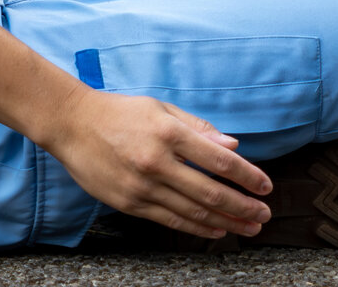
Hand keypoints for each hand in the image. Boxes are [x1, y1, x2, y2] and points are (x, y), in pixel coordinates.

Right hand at [39, 87, 272, 239]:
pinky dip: (197, 227)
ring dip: (226, 222)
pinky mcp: (129, 203)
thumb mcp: (160, 108)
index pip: (218, 160)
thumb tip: (232, 145)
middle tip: (264, 215)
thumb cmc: (119, 112)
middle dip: (243, 206)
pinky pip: (171, 219)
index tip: (265, 186)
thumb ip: (198, 128)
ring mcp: (142, 185)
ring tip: (248, 227)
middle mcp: (157, 161)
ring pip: (193, 212)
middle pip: (210, 192)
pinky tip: (216, 230)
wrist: (72, 124)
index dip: (247, 176)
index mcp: (168, 132)